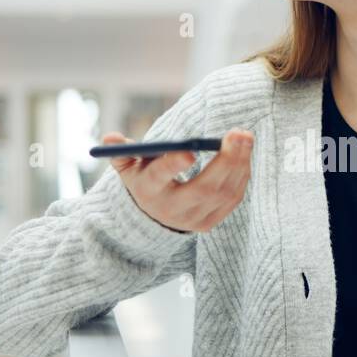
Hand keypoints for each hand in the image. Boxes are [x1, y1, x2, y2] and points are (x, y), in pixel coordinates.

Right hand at [100, 128, 254, 233]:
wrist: (154, 215)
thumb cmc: (144, 178)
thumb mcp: (128, 166)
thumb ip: (122, 152)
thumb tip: (111, 137)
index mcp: (149, 191)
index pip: (160, 178)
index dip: (172, 165)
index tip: (190, 150)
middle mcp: (172, 210)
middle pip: (203, 189)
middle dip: (224, 160)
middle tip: (238, 134)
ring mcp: (193, 219)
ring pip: (223, 193)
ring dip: (239, 163)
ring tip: (245, 137)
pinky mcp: (210, 222)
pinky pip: (232, 198)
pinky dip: (241, 174)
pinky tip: (244, 153)